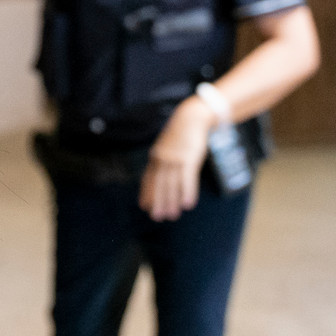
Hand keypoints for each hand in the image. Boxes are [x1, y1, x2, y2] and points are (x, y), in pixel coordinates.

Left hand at [139, 97, 215, 220]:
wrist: (192, 118)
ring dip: (172, 201)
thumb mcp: (167, 146)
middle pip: (159, 184)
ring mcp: (175, 158)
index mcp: (156, 156)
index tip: (144, 207)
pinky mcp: (189, 158)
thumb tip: (159, 172)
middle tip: (157, 217)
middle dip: (158, 202)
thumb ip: (162, 158)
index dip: (146, 193)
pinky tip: (187, 205)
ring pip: (172, 184)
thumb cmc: (180, 133)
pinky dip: (187, 192)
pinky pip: (187, 179)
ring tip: (172, 216)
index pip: (149, 178)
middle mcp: (163, 158)